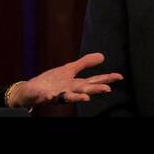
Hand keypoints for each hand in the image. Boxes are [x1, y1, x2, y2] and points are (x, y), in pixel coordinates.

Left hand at [7, 52, 121, 107]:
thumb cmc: (53, 81)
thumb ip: (85, 63)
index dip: (106, 78)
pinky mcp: (44, 96)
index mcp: (76, 84)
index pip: (93, 80)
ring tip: (86, 98)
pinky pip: (46, 97)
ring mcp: (57, 94)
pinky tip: (50, 96)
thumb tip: (102, 56)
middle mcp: (69, 90)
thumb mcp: (70, 69)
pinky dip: (49, 97)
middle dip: (95, 90)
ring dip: (77, 97)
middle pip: (84, 89)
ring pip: (69, 97)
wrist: (33, 90)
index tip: (120, 76)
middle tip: (108, 89)